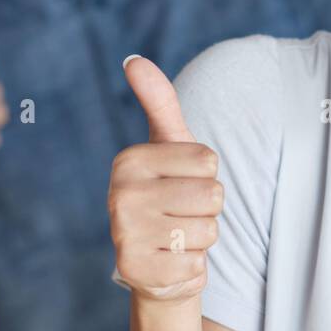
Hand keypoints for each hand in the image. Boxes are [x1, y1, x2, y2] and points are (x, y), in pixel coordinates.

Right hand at [109, 55, 222, 302]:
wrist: (157, 263)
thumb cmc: (171, 194)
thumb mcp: (170, 145)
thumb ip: (159, 101)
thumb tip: (133, 58)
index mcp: (129, 160)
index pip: (208, 161)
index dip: (208, 175)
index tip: (183, 183)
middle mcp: (119, 194)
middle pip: (211, 196)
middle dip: (209, 209)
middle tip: (183, 214)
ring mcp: (124, 235)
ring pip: (208, 230)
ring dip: (202, 238)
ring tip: (178, 237)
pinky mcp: (136, 272)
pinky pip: (197, 265)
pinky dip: (193, 267)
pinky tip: (172, 262)